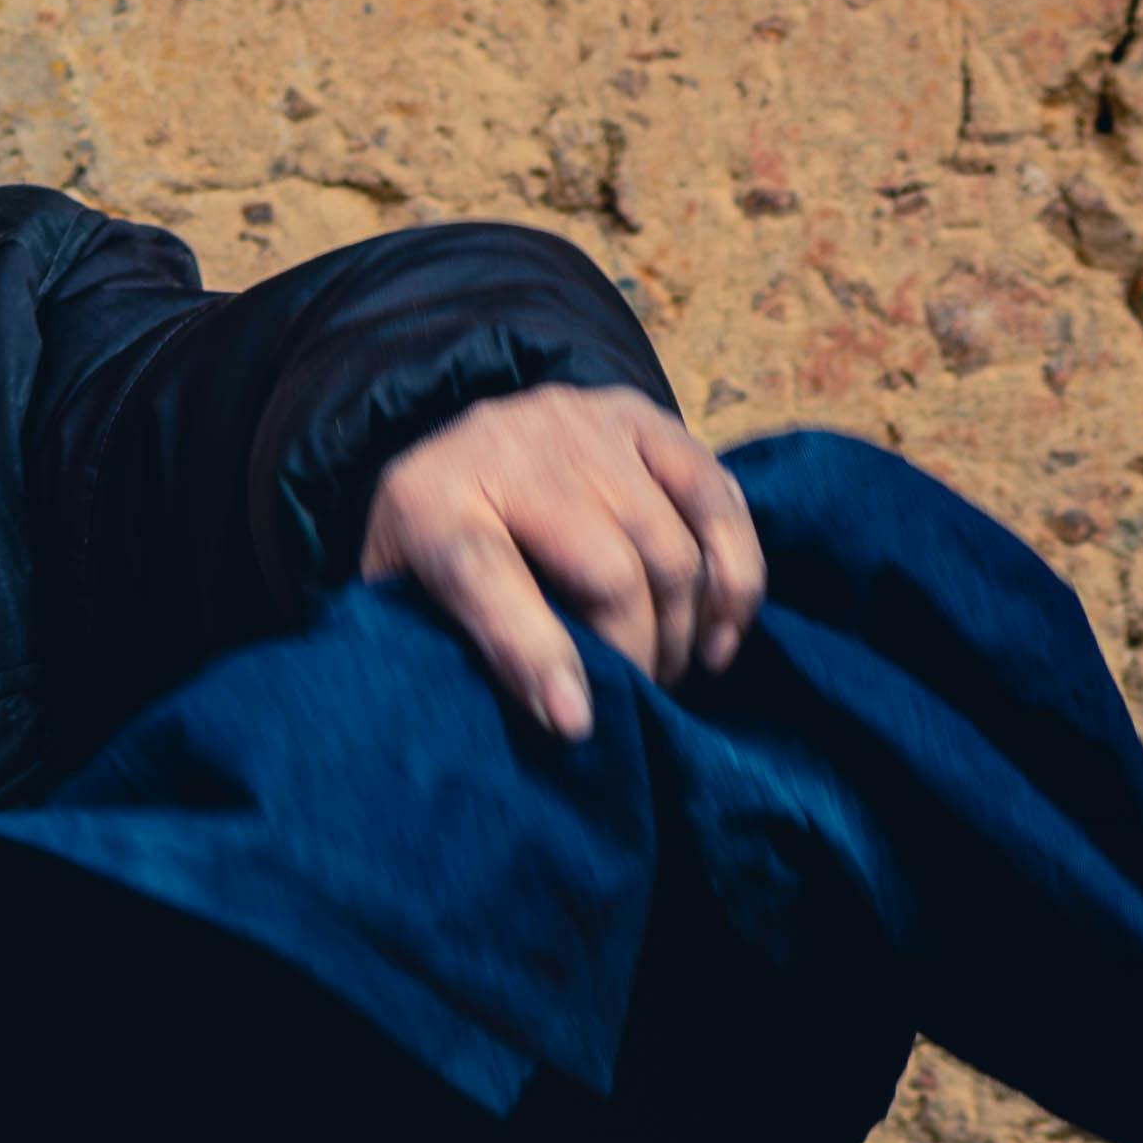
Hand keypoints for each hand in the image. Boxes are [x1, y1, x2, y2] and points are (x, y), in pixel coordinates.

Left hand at [359, 388, 766, 743]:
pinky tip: (720, 632)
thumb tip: (552, 712)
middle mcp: (509, 447)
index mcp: (428, 500)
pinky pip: (719, 500)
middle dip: (636, 653)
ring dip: (686, 628)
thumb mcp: (407, 593)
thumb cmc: (433, 543)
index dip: (535, 653)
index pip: (483, 573)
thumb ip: (450, 641)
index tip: (577, 724)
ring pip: (672, 545)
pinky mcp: (645, 418)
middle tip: (637, 698)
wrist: (461, 442)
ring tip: (673, 671)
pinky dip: (735, 576)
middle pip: (606, 567)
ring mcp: (585, 425)